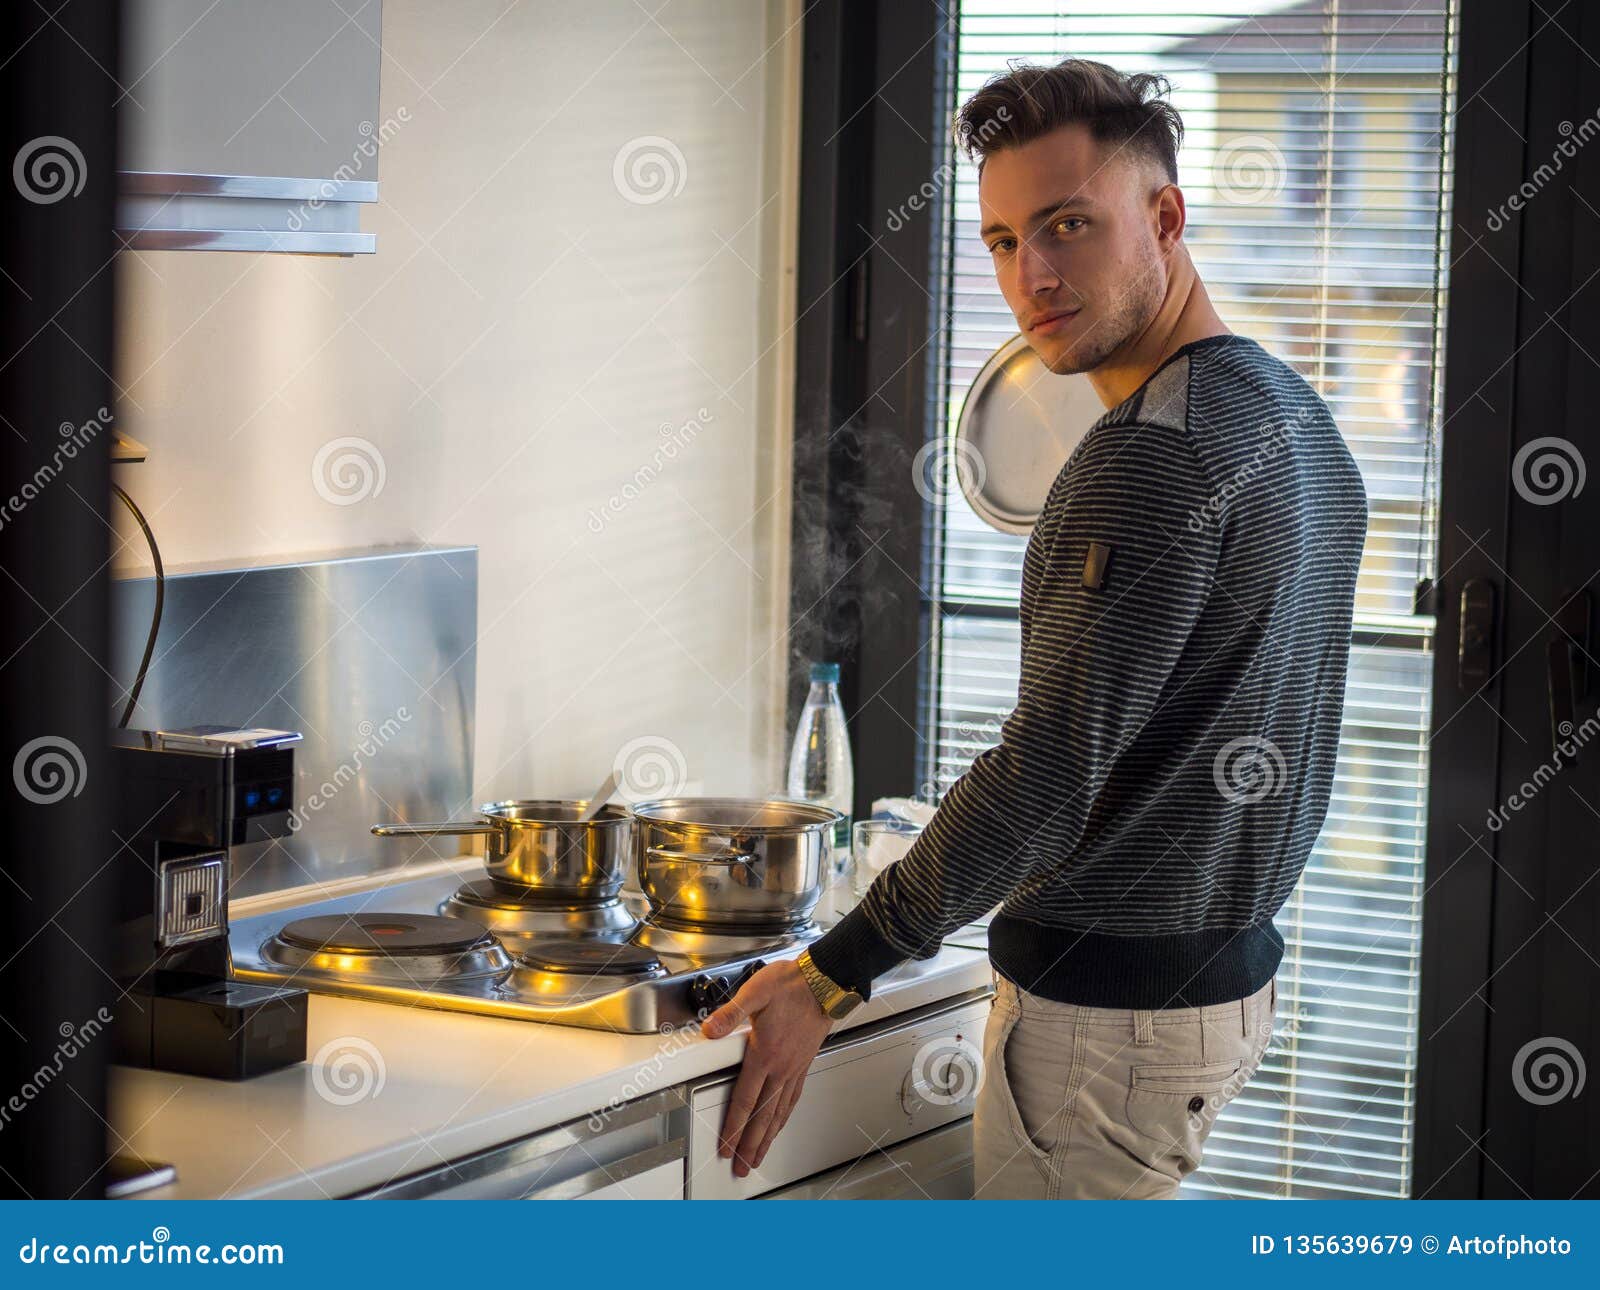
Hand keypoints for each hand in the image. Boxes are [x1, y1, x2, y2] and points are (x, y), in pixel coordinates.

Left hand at [700, 960, 831, 1176]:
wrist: (825, 981)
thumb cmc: (791, 984)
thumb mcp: (756, 991)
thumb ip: (731, 1013)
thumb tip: (710, 1029)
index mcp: (765, 1054)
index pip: (745, 1100)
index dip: (734, 1127)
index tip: (727, 1146)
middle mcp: (781, 1067)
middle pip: (762, 1116)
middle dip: (750, 1145)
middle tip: (742, 1167)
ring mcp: (795, 1068)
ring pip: (779, 1112)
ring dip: (767, 1138)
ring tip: (759, 1156)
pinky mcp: (804, 1063)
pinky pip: (793, 1098)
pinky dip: (784, 1117)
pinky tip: (780, 1123)